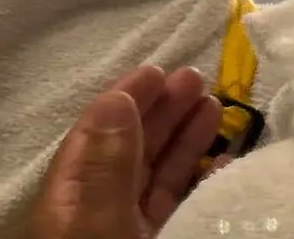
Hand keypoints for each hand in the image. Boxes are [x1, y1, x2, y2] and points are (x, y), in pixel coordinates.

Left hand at [29, 65, 225, 238]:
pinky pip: (179, 200)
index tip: (156, 70)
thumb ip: (107, 165)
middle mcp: (98, 209)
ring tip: (212, 105)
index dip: (123, 101)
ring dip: (184, 136)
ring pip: (156, 172)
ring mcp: (128, 227)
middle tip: (194, 77)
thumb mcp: (98, 219)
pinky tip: (222, 158)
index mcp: (71, 200)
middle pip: (130, 150)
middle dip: (161, 111)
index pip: (95, 138)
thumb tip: (116, 98)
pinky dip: (200, 175)